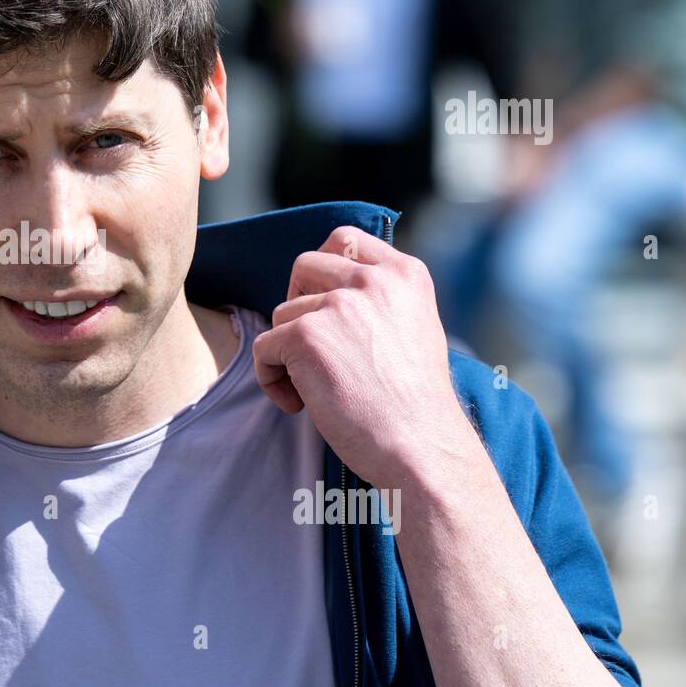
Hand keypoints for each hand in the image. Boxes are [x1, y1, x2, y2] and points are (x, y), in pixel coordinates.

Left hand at [252, 227, 471, 490]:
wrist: (421, 448)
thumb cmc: (415, 404)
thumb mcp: (415, 329)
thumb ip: (380, 300)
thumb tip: (327, 287)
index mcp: (405, 274)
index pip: (345, 238)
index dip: (322, 270)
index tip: (324, 307)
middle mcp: (373, 281)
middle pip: (304, 265)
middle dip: (296, 303)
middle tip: (309, 346)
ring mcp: (339, 305)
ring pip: (281, 313)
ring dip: (287, 352)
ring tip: (315, 389)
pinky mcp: (306, 337)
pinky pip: (264, 348)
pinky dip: (272, 379)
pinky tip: (299, 404)